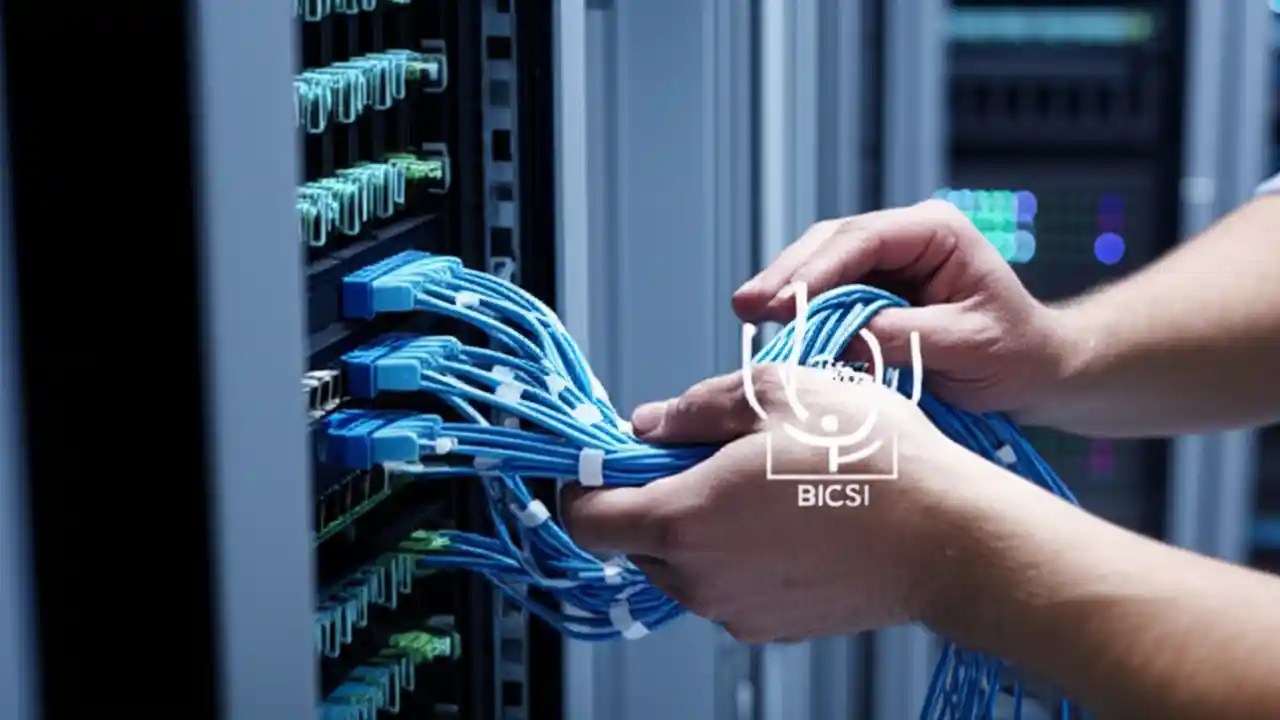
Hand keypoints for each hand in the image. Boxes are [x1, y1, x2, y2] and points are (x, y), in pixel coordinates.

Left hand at [562, 365, 996, 642]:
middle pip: (634, 539)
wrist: (948, 538)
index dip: (589, 483)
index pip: (587, 519)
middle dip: (652, 496)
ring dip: (698, 524)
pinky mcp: (769, 626)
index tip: (611, 459)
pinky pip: (724, 586)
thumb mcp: (777, 394)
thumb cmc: (872, 462)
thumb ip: (694, 408)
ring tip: (760, 484)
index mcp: (685, 518)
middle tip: (706, 455)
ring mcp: (734, 609)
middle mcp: (699, 577)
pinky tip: (786, 519)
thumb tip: (648, 422)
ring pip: (680, 564)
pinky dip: (735, 555)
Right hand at [732, 199, 1073, 416]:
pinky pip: (826, 293)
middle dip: (786, 274)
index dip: (817, 268)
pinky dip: (799, 310)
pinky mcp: (873, 290)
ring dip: (784, 289)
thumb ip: (906, 337)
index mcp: (937, 232)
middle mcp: (906, 237)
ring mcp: (887, 262)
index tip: (781, 300)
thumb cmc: (1016, 353)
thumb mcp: (968, 346)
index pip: (865, 238)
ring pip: (820, 264)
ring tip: (748, 315)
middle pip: (830, 243)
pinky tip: (775, 327)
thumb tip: (843, 338)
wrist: (1035, 371)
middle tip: (746, 306)